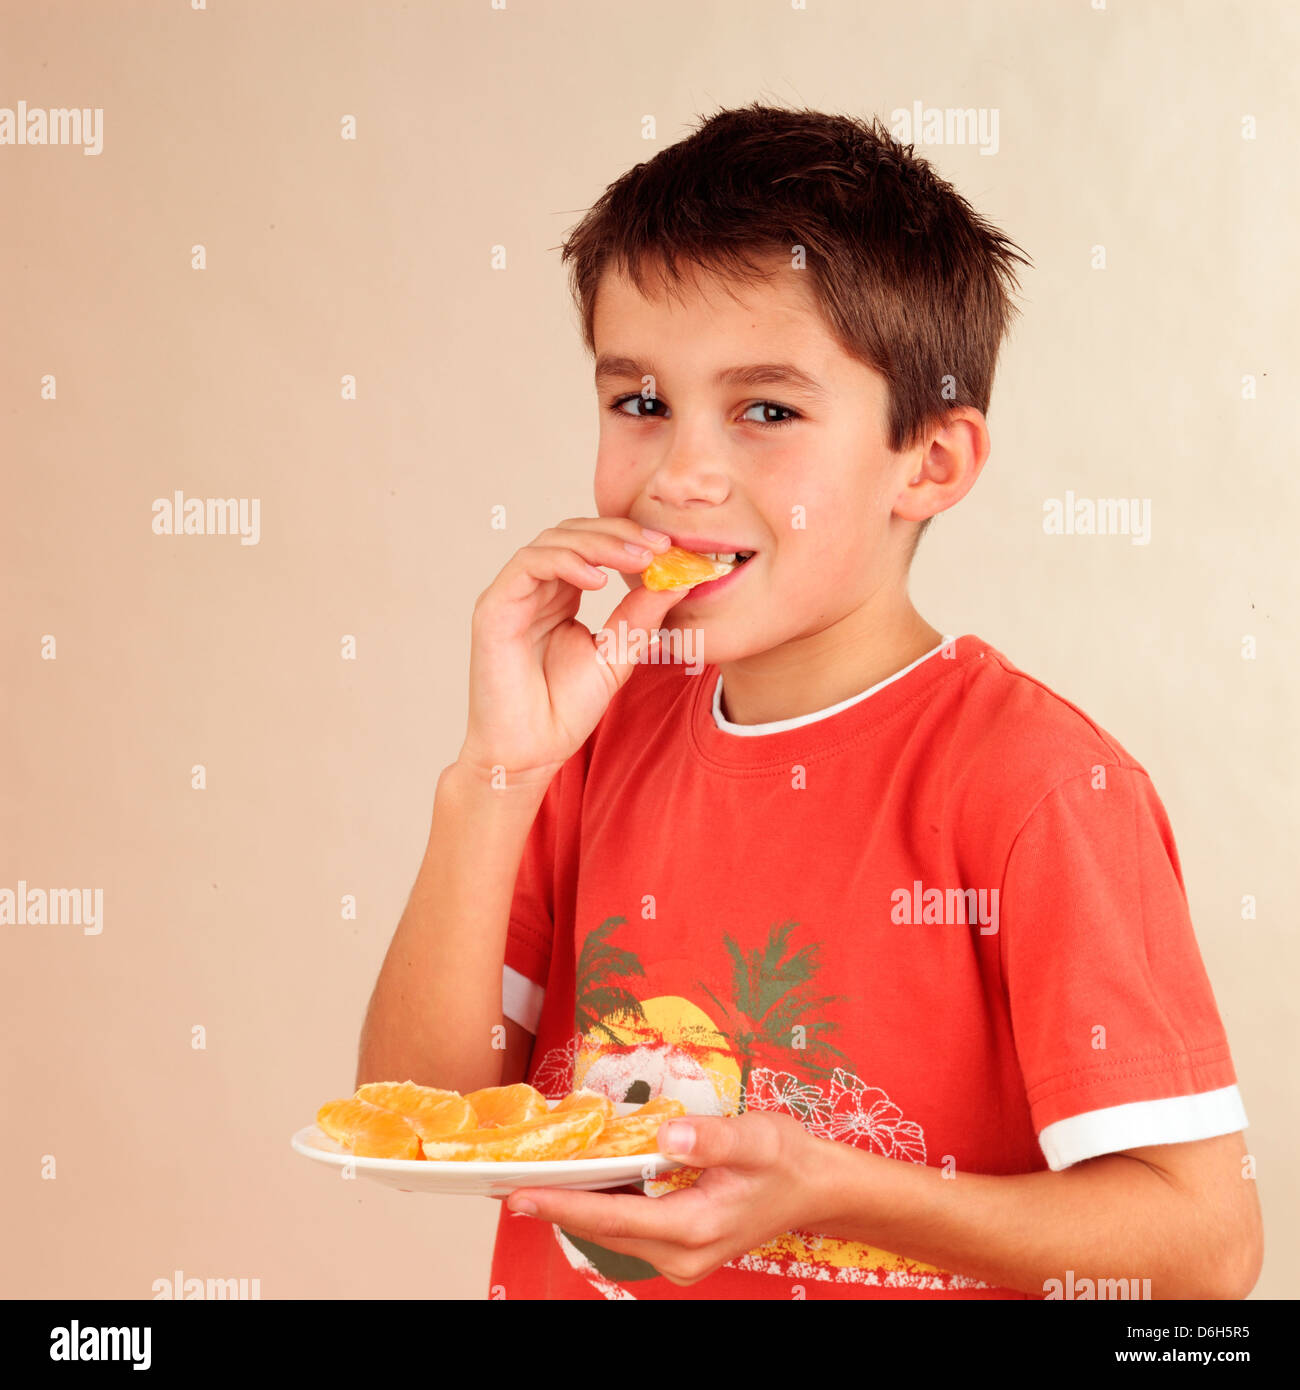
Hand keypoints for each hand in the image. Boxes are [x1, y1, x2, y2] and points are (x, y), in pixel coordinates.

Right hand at [459, 517, 682, 783]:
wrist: (530, 752)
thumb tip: (676, 580)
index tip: (671, 547)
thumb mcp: (616, 655)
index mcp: (561, 595)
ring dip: (600, 543)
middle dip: (620, 533)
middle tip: (660, 545)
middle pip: (574, 533)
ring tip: (640, 559)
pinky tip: (599, 578)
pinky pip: (529, 565)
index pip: (593, 547)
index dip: (630, 540)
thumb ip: (639, 616)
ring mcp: (512, 595)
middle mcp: (535, 588)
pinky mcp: (494, 607)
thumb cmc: (563, 710)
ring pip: (553, 541)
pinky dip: (566, 562)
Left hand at [505, 1110, 832, 1286]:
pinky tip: (582, 1183)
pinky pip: (629, 1228)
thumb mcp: (756, 1138)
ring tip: (532, 1181)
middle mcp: (680, 1254)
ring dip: (575, 1207)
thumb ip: (711, 1138)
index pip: (613, 1218)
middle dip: (557, 1205)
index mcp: (693, 1227)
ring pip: (613, 1231)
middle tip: (507, 1182)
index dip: (563, 1206)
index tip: (521, 1196)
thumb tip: (667, 1136)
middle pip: (604, 1229)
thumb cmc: (786, 1159)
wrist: (816, 1187)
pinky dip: (601, 1207)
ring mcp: (679, 1257)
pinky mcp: (679, 1248)